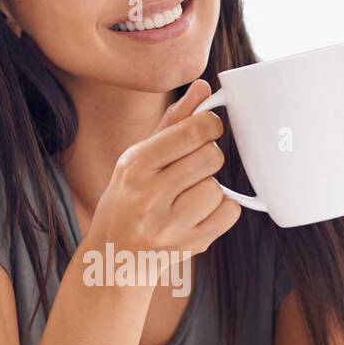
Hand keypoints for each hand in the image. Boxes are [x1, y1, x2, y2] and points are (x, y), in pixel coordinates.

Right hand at [84, 78, 240, 272]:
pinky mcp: (190, 246)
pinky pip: (229, 213)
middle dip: (208, 157)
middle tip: (193, 167)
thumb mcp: (137, 158)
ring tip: (188, 195)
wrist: (114, 256)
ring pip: (218, 188)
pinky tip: (199, 212)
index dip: (209, 126)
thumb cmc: (127, 199)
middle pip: (211, 157)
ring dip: (210, 187)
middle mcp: (149, 197)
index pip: (193, 131)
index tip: (206, 131)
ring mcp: (170, 226)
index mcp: (135, 166)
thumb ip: (172, 123)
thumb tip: (203, 88)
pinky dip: (221, 209)